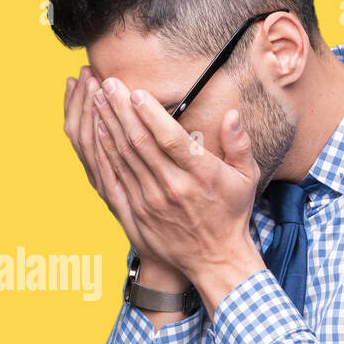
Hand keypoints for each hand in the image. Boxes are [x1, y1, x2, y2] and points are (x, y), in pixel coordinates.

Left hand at [90, 75, 266, 314]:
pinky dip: (105, 154)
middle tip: (107, 83)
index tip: (136, 91)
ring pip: (123, 158)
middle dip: (121, 110)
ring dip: (108, 126)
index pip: (170, 139)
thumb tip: (232, 115)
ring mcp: (151, 203)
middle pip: (139, 143)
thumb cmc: (231, 214)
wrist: (216, 260)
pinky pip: (115, 179)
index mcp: (200, 175)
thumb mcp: (247, 178)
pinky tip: (97, 132)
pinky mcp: (136, 214)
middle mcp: (172, 188)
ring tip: (97, 98)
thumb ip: (239, 145)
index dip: (150, 114)